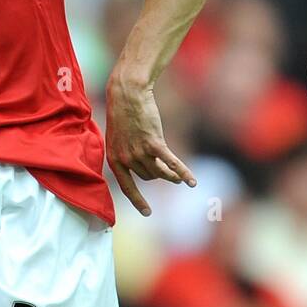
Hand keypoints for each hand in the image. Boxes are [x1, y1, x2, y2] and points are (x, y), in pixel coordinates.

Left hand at [105, 76, 194, 216]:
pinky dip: (183, 173)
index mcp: (114, 159)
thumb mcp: (119, 138)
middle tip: (168, 172)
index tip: (147, 212)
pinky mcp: (154, 144)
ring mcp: (140, 153)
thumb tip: (144, 170)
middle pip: (149, 177)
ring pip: (160, 172)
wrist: (127, 94)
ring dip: (172, 176)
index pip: (127, 187)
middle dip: (159, 175)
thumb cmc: (123, 113)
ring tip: (181, 178)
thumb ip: (128, 154)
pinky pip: (172, 164)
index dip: (137, 201)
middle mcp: (126, 159)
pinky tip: (192, 182)